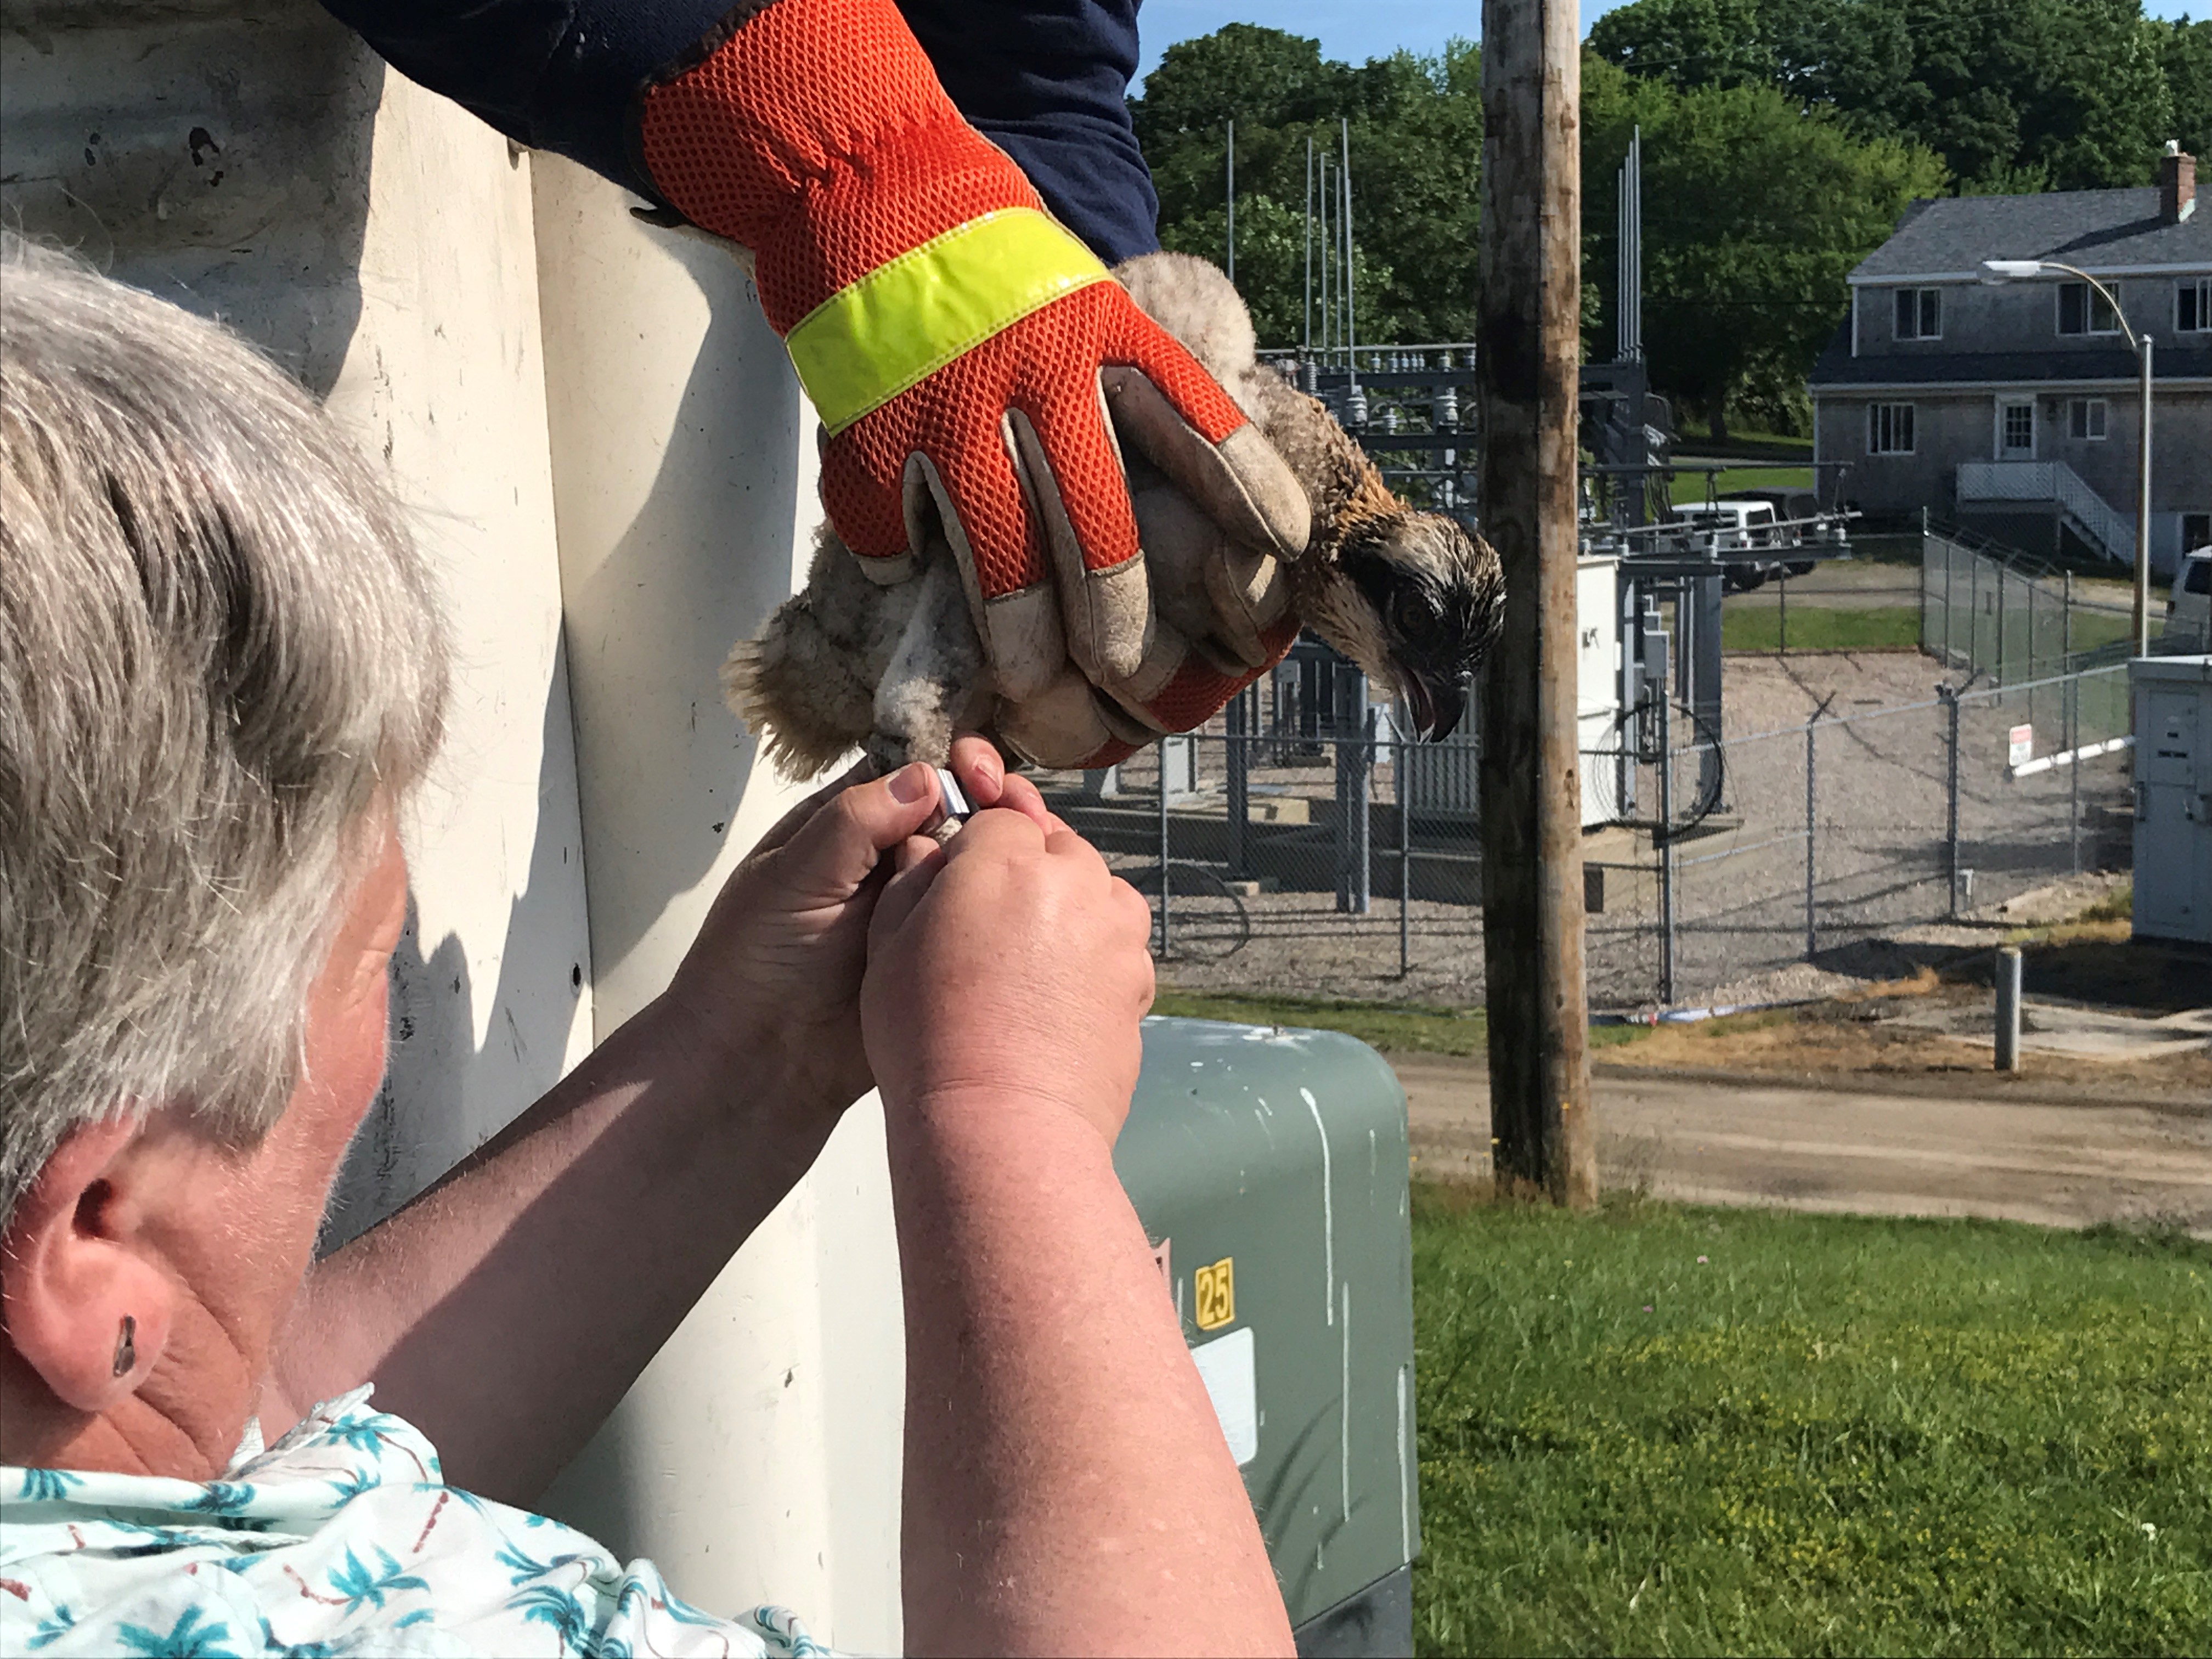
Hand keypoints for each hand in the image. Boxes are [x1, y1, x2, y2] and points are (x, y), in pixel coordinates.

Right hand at [636, 0, 1308, 769]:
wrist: (872, 198)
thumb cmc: (1000, 279)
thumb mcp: (1091, 308)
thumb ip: (1135, 393)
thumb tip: (1208, 515)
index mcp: (1108, 336)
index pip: (1203, 427)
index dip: (1248, 498)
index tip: (1282, 557)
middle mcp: (1041, 373)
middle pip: (1099, 531)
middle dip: (1122, 625)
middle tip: (1131, 675)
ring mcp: (953, 406)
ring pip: (1000, 559)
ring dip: (1021, 637)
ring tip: (1031, 682)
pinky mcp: (874, 435)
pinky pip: (897, 536)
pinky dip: (907, 566)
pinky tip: (917, 575)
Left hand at [661, 737, 1053, 1122]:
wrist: (763, 1060)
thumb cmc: (754, 964)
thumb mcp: (792, 878)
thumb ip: (853, 824)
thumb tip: (924, 777)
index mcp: (843, 825)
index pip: (905, 774)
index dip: (945, 764)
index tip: (978, 771)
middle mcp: (886, 860)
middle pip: (953, 812)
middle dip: (985, 806)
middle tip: (1010, 814)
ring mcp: (918, 906)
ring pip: (975, 864)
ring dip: (999, 858)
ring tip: (1020, 859)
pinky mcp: (942, 952)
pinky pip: (983, 921)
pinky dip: (1003, 910)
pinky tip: (1022, 904)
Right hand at [860, 808, 1154, 1145]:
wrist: (1000, 1125)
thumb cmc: (930, 1040)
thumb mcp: (886, 949)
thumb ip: (910, 882)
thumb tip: (927, 848)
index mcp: (1005, 862)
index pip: (999, 820)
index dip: (975, 850)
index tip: (959, 883)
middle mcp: (1072, 884)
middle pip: (1056, 848)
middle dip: (1027, 870)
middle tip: (991, 925)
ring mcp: (1115, 933)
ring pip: (1097, 891)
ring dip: (1069, 907)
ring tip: (1028, 959)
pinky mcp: (1139, 980)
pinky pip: (1120, 944)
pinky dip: (1096, 954)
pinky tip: (1060, 994)